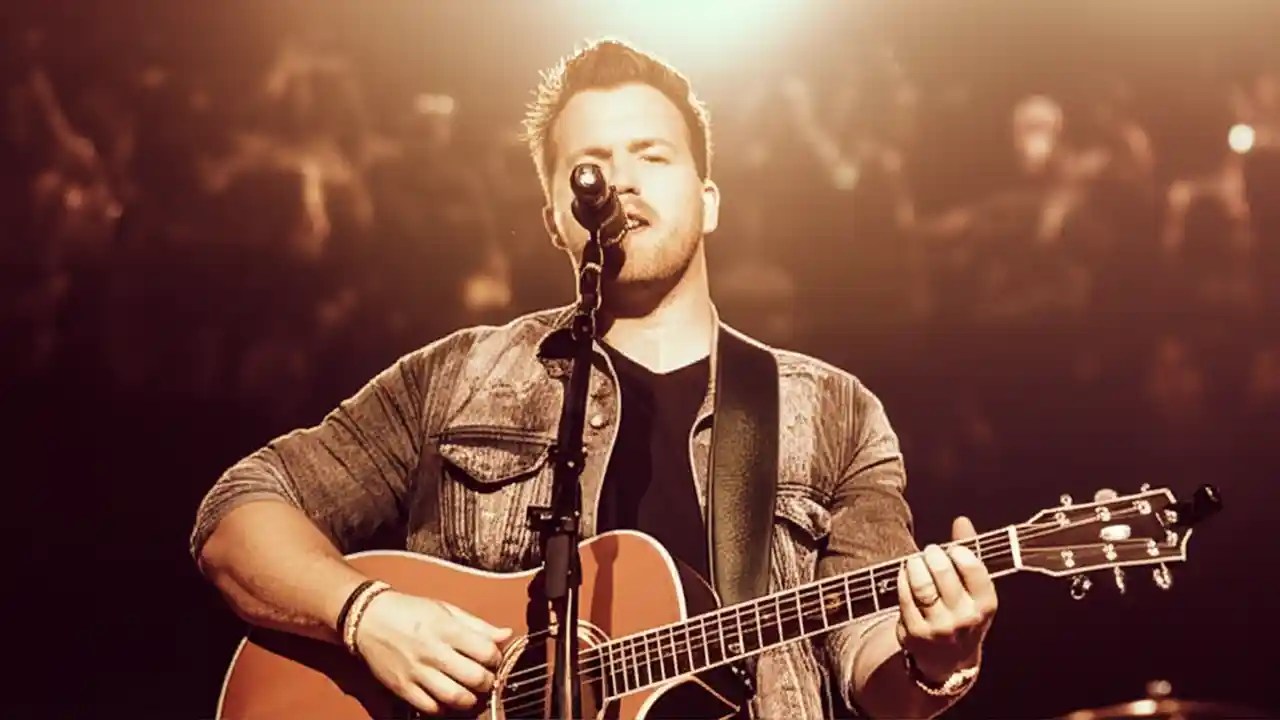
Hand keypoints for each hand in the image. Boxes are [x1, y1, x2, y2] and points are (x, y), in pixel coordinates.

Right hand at [354, 591, 513, 715]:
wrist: (368, 619)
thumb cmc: (410, 611)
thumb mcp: (446, 610)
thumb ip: (478, 625)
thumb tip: (506, 635)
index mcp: (446, 629)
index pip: (486, 652)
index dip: (496, 658)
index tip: (492, 658)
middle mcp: (433, 652)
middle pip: (475, 678)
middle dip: (488, 681)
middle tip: (485, 678)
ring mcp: (417, 672)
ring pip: (455, 697)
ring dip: (470, 699)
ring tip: (470, 692)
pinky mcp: (402, 688)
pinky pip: (430, 707)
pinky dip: (444, 707)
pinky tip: (447, 698)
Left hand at [895, 516, 997, 682]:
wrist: (948, 659)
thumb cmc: (962, 612)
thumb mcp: (973, 589)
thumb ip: (968, 553)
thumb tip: (961, 520)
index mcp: (985, 605)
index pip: (974, 570)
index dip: (960, 552)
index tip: (952, 549)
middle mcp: (964, 619)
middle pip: (943, 575)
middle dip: (933, 556)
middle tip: (930, 551)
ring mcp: (939, 628)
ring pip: (922, 586)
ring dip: (915, 566)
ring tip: (916, 560)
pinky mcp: (914, 633)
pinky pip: (904, 597)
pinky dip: (902, 579)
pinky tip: (905, 573)